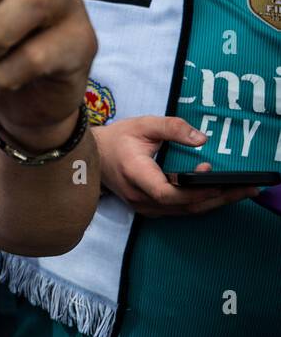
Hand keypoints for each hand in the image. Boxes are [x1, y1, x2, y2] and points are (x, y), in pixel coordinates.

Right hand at [94, 116, 260, 215]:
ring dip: (212, 202)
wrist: (90, 156)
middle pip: (184, 206)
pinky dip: (199, 203)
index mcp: (136, 174)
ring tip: (239, 193)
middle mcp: (139, 196)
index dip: (195, 190)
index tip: (216, 180)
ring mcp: (142, 206)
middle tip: (247, 190)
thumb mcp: (143, 124)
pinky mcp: (147, 208)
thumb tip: (202, 139)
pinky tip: (216, 195)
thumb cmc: (116, 139)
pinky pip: (178, 211)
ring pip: (183, 212)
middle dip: (218, 198)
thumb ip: (173, 128)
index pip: (168, 193)